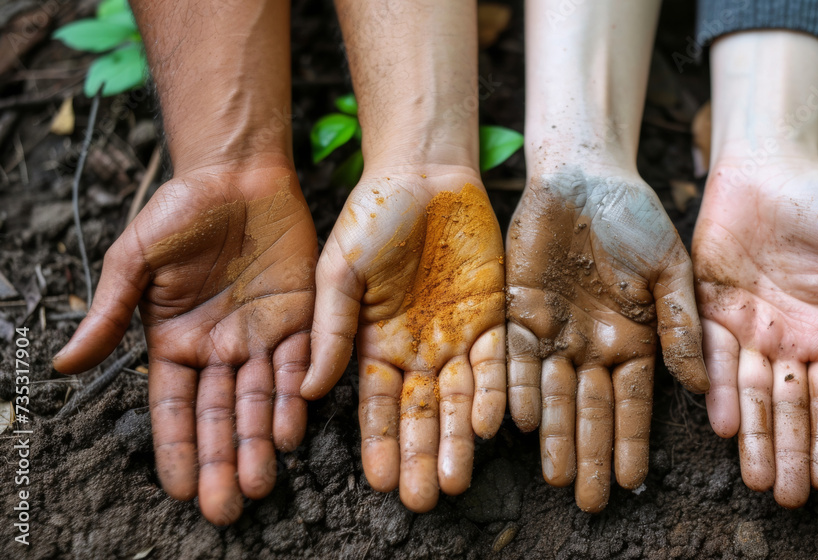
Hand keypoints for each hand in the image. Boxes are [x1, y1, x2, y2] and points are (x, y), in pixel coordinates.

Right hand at [53, 160, 316, 524]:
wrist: (240, 174)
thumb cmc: (180, 211)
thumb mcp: (135, 260)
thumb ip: (110, 313)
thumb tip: (64, 366)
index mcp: (176, 341)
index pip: (175, 408)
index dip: (177, 447)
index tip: (177, 489)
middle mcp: (220, 349)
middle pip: (220, 416)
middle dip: (222, 461)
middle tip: (227, 506)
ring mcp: (262, 337)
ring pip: (261, 401)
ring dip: (260, 442)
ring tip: (261, 482)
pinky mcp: (303, 319)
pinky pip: (302, 364)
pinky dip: (298, 397)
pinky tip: (293, 429)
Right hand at [303, 166, 505, 512]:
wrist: (425, 173)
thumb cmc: (373, 215)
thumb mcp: (340, 269)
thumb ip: (330, 328)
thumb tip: (309, 391)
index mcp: (376, 345)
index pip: (377, 406)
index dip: (379, 442)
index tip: (380, 480)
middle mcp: (418, 351)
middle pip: (421, 414)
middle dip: (421, 455)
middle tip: (423, 499)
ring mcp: (457, 337)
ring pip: (461, 399)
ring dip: (458, 440)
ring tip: (455, 479)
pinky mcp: (493, 318)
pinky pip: (497, 363)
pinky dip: (494, 392)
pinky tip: (490, 424)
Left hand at [506, 168, 708, 511]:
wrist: (583, 175)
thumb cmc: (635, 217)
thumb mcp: (670, 267)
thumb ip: (682, 324)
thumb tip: (700, 387)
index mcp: (634, 340)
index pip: (632, 403)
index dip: (630, 441)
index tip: (630, 483)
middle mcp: (591, 346)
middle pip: (589, 409)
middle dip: (588, 454)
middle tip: (586, 500)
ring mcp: (552, 332)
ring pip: (551, 393)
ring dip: (552, 435)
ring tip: (554, 475)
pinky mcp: (516, 312)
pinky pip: (514, 358)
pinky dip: (515, 388)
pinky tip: (516, 420)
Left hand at [692, 154, 817, 507]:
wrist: (766, 168)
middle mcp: (785, 340)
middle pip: (788, 407)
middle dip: (788, 451)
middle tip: (785, 497)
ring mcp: (746, 327)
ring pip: (750, 392)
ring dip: (754, 435)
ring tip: (756, 478)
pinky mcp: (707, 309)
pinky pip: (710, 356)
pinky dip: (716, 390)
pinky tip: (723, 425)